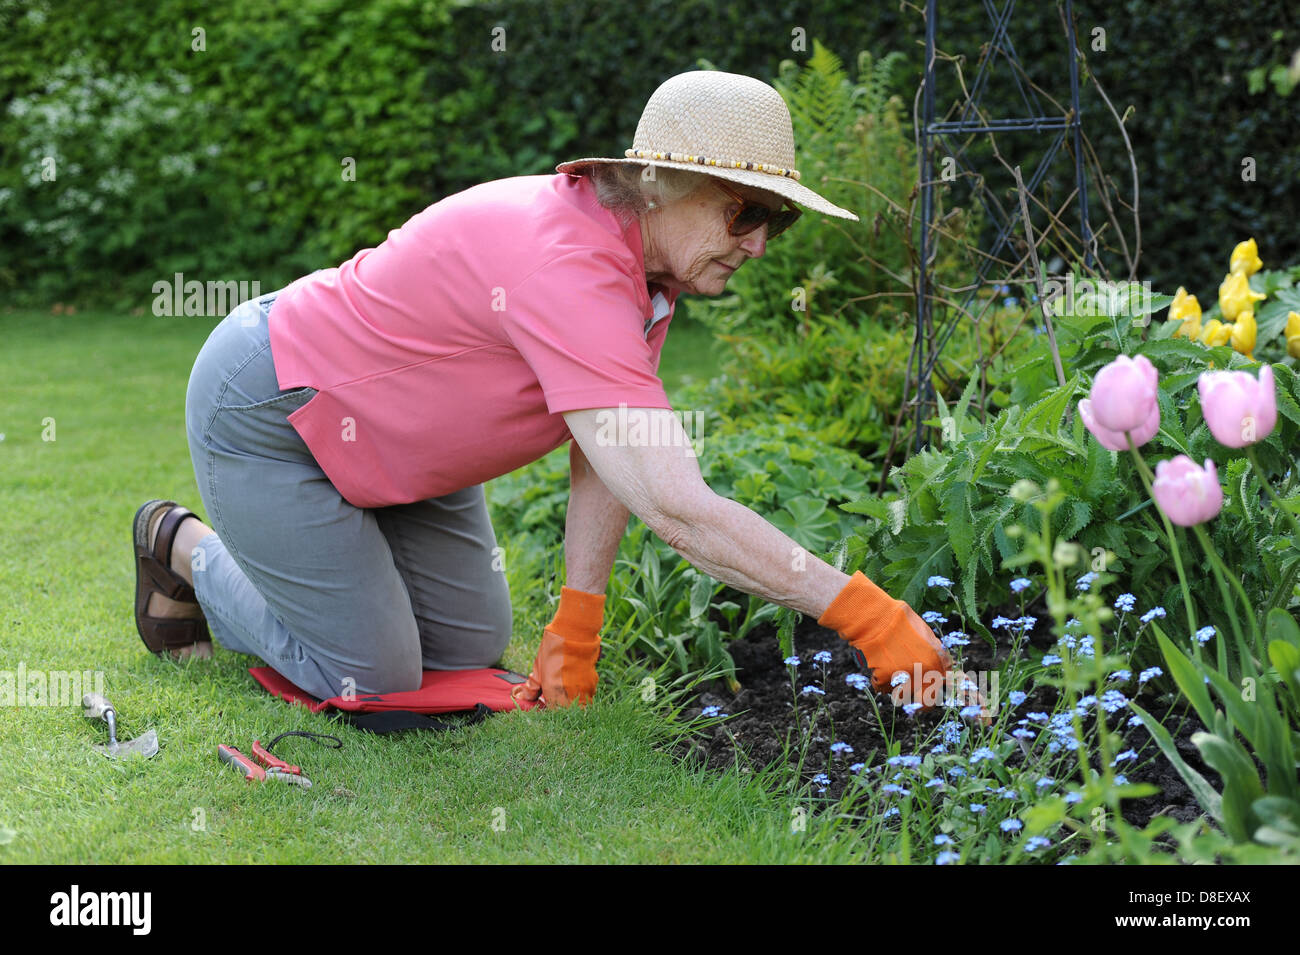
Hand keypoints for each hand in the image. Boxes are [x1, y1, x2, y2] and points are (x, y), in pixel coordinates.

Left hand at [511, 586, 604, 707]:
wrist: (575, 633)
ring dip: (571, 701)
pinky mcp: (594, 682)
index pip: (553, 715)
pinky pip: (587, 694)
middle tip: (553, 697)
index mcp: (556, 696)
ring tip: (563, 687)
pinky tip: (572, 679)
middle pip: (568, 713)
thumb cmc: (553, 650)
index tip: (544, 703)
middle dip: (561, 708)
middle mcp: (573, 697)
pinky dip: (580, 692)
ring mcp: (586, 690)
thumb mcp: (538, 669)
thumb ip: (532, 688)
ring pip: (579, 705)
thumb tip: (526, 697)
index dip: (548, 710)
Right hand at [818, 572, 952, 709]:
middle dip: (920, 701)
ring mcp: (906, 678)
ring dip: (897, 687)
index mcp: (938, 661)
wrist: (877, 619)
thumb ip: (935, 653)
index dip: (941, 693)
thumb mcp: (926, 634)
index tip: (937, 695)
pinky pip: (882, 688)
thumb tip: (943, 667)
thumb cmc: (901, 621)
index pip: (947, 687)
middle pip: (926, 701)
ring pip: (902, 695)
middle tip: (913, 699)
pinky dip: (879, 680)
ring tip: (890, 670)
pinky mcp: (886, 680)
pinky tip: (877, 666)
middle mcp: (926, 673)